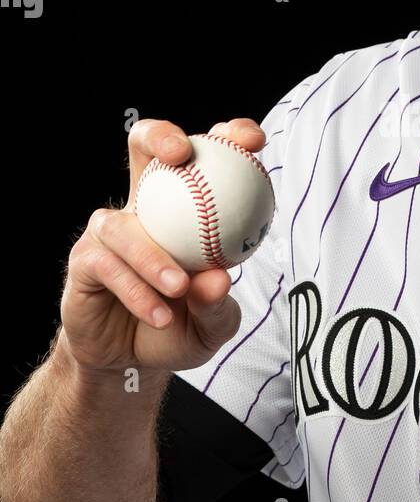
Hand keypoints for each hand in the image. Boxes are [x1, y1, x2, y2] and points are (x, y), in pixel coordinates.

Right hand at [59, 117, 265, 377]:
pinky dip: (136, 291)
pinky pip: (107, 266)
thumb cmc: (180, 328)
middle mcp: (144, 207)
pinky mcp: (84, 261)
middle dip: (160, 136)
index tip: (252, 142)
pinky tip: (159, 314)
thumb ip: (216, 302)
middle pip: (142, 147)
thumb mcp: (213, 322)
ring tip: (180, 286)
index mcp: (184, 205)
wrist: (131, 365)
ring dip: (154, 257)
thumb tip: (220, 278)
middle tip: (183, 155)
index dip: (225, 136)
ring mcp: (110, 231)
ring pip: (124, 225)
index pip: (204, 155)